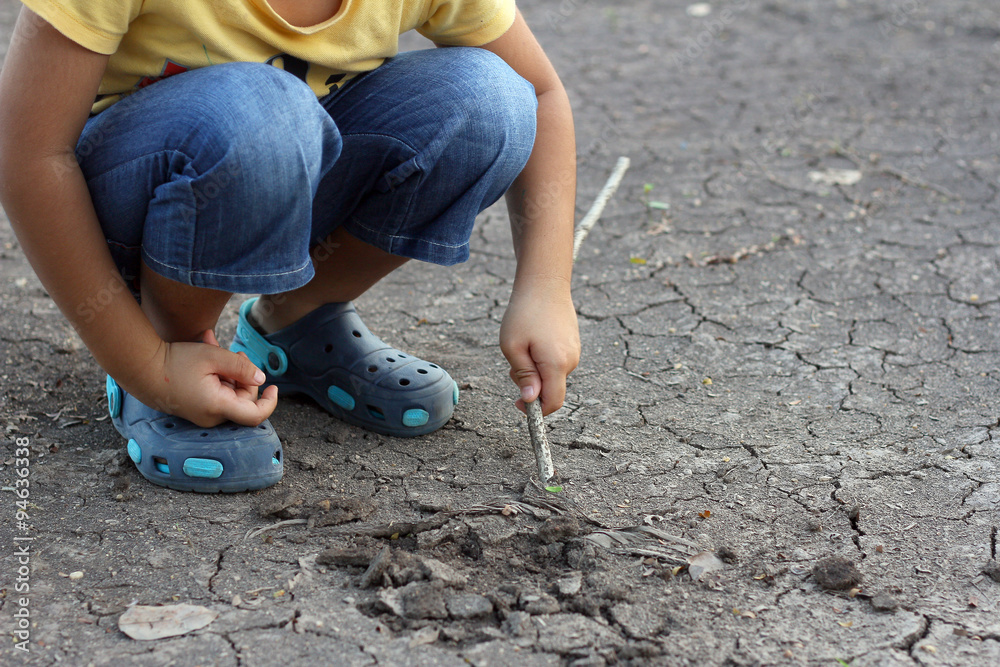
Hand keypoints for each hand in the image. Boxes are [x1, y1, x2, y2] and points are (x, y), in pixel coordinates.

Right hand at [131, 330, 277, 426]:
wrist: (141, 369)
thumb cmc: (176, 362)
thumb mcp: (213, 357)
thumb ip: (242, 367)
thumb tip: (261, 378)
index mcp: (218, 406)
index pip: (255, 416)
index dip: (270, 403)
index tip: (275, 387)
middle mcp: (212, 416)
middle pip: (243, 398)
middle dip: (243, 373)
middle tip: (235, 351)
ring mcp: (203, 413)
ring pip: (228, 391)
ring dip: (227, 369)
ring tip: (213, 343)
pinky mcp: (196, 407)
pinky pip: (215, 392)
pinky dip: (216, 374)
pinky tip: (207, 349)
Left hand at [500, 285, 579, 415]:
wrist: (545, 282)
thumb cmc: (524, 313)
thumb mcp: (513, 346)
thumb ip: (523, 375)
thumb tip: (531, 400)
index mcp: (556, 364)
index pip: (553, 402)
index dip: (536, 411)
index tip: (518, 404)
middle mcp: (571, 361)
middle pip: (551, 389)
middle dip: (530, 384)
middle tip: (514, 361)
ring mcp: (574, 351)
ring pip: (552, 375)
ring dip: (535, 369)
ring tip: (523, 344)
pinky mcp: (573, 343)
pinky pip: (556, 362)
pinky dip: (542, 359)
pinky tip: (534, 338)